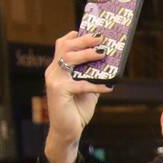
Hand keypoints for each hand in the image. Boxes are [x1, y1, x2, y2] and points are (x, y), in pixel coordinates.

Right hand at [43, 31, 114, 162]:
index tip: (91, 30)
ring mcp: (54, 80)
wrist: (67, 132)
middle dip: (84, 41)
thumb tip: (108, 65)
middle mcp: (53, 71)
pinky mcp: (59, 91)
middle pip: (66, 47)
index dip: (75, 36)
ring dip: (87, 54)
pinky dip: (96, 85)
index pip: (62, 45)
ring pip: (69, 59)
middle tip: (100, 38)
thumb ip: (92, 77)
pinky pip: (81, 84)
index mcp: (57, 68)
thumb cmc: (76, 111)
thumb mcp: (87, 90)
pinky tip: (109, 87)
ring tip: (103, 53)